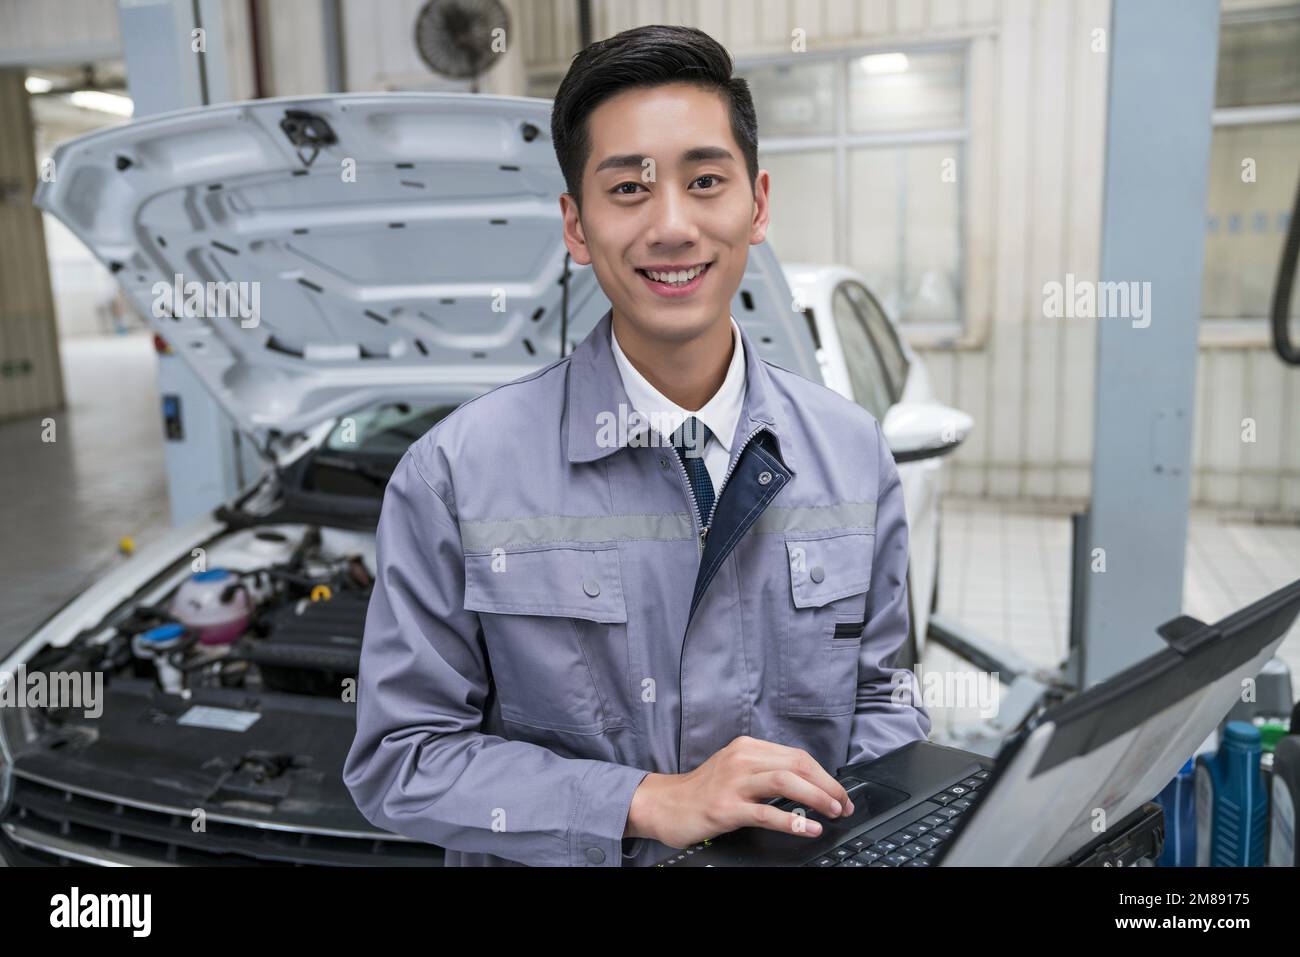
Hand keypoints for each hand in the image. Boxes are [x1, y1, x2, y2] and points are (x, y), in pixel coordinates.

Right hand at [624, 735, 853, 847]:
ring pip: (786, 782)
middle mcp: (742, 759)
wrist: (663, 805)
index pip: (796, 756)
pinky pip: (767, 813)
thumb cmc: (701, 791)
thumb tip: (806, 784)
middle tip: (844, 804)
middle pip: (797, 764)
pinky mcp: (726, 808)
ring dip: (817, 797)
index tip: (839, 792)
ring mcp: (733, 783)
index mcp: (747, 747)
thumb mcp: (734, 769)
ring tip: (834, 811)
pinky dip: (793, 821)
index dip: (823, 775)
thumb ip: (765, 770)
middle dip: (828, 785)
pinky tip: (808, 828)